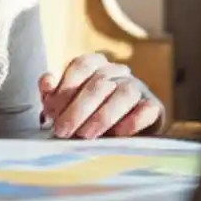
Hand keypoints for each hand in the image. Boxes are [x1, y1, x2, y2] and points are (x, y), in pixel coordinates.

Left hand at [39, 53, 163, 138]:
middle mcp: (118, 72)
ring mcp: (138, 87)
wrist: (126, 131)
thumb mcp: (68, 104)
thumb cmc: (90, 115)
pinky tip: (117, 135)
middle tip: (64, 131)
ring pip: (124, 93)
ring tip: (86, 135)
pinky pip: (147, 109)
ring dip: (103, 116)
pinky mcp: (154, 106)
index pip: (81, 65)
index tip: (51, 112)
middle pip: (99, 82)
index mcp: (96, 65)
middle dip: (78, 109)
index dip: (65, 88)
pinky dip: (132, 122)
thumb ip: (54, 94)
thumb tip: (47, 82)